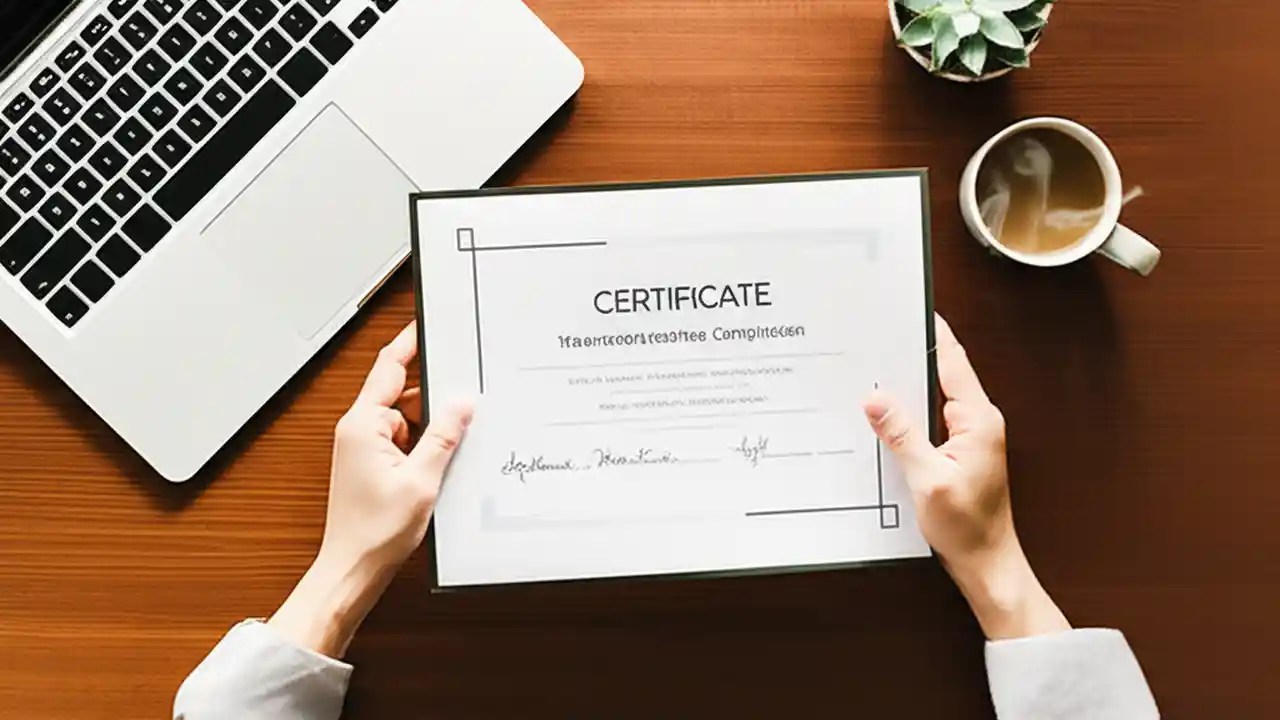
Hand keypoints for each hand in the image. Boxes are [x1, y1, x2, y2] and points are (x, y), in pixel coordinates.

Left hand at [268, 322, 472, 656]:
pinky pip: (403, 439)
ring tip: (451, 444)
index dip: (411, 341)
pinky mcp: (371, 463)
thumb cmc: (374, 533)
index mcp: (363, 424)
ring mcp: (364, 447)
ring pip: (406, 418)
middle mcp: (359, 430)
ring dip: (429, 426)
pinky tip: (441, 460)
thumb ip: (443, 435)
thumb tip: (461, 403)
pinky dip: (423, 444)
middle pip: (402, 392)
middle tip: (464, 398)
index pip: (390, 367)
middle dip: (434, 395)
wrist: (351, 571)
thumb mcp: (422, 480)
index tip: (430, 322)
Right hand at [863, 314, 1068, 640]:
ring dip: (906, 388)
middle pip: (941, 374)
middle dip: (909, 357)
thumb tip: (876, 398)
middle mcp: (978, 422)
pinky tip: (884, 416)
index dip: (931, 334)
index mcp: (978, 420)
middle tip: (874, 339)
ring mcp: (969, 437)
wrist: (988, 565)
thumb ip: (901, 435)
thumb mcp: (927, 479)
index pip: (952, 362)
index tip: (909, 309)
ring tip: (871, 372)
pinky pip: (931, 420)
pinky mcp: (959, 451)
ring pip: (933, 398)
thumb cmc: (967, 528)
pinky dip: (908, 414)